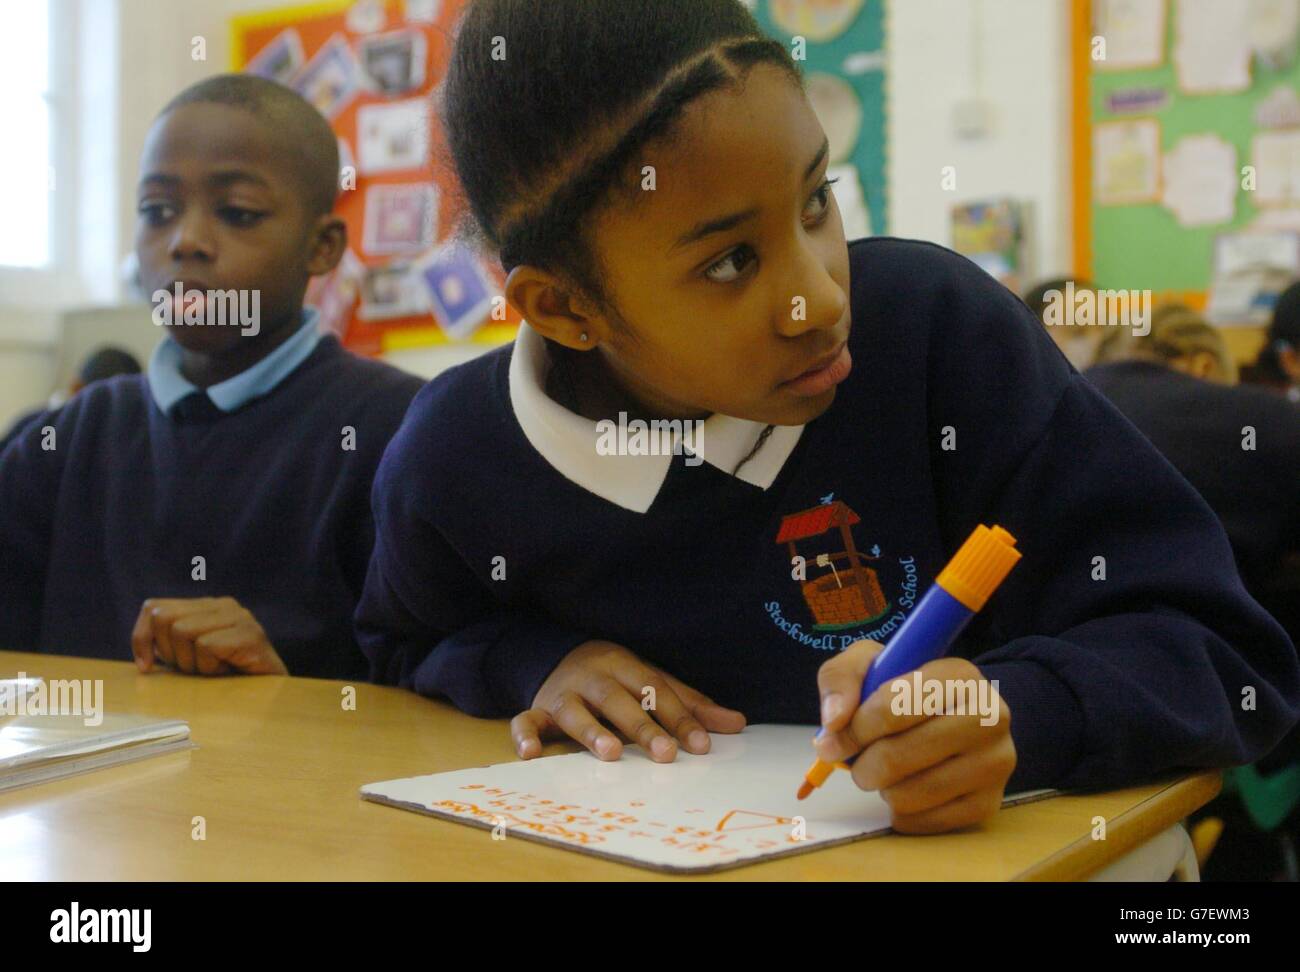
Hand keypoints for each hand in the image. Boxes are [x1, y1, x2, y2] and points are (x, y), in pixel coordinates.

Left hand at [131, 597, 287, 675]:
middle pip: (164, 618)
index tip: (146, 666)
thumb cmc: (227, 679)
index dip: (142, 638)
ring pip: (183, 631)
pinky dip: (210, 666)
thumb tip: (142, 650)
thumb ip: (170, 644)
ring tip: (212, 670)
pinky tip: (227, 672)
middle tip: (191, 669)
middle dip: (168, 651)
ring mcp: (239, 617)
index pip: (154, 608)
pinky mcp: (250, 634)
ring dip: (191, 662)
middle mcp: (223, 604)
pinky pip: (207, 646)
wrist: (271, 697)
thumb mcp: (190, 657)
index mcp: (206, 606)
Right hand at [511, 640, 745, 762]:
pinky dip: (525, 735)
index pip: (655, 690)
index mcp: (625, 665)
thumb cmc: (616, 677)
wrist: (557, 654)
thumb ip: (690, 704)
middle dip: (642, 726)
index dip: (679, 717)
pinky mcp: (538, 709)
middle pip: (618, 699)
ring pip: (575, 710)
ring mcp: (563, 694)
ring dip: (591, 731)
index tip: (700, 745)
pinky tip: (531, 753)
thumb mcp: (652, 682)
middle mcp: (594, 677)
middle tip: (665, 753)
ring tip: (610, 753)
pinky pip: (526, 720)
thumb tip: (737, 724)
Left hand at [814, 640, 1015, 833]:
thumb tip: (833, 720)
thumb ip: (840, 680)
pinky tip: (907, 789)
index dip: (855, 727)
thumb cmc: (904, 689)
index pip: (895, 706)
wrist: (953, 717)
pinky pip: (925, 822)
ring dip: (883, 787)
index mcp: (960, 675)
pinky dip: (901, 812)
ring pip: (911, 794)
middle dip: (863, 764)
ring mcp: (995, 763)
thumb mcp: (869, 665)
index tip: (833, 737)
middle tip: (857, 762)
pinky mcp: (988, 803)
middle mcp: (991, 716)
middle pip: (899, 755)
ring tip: (887, 772)